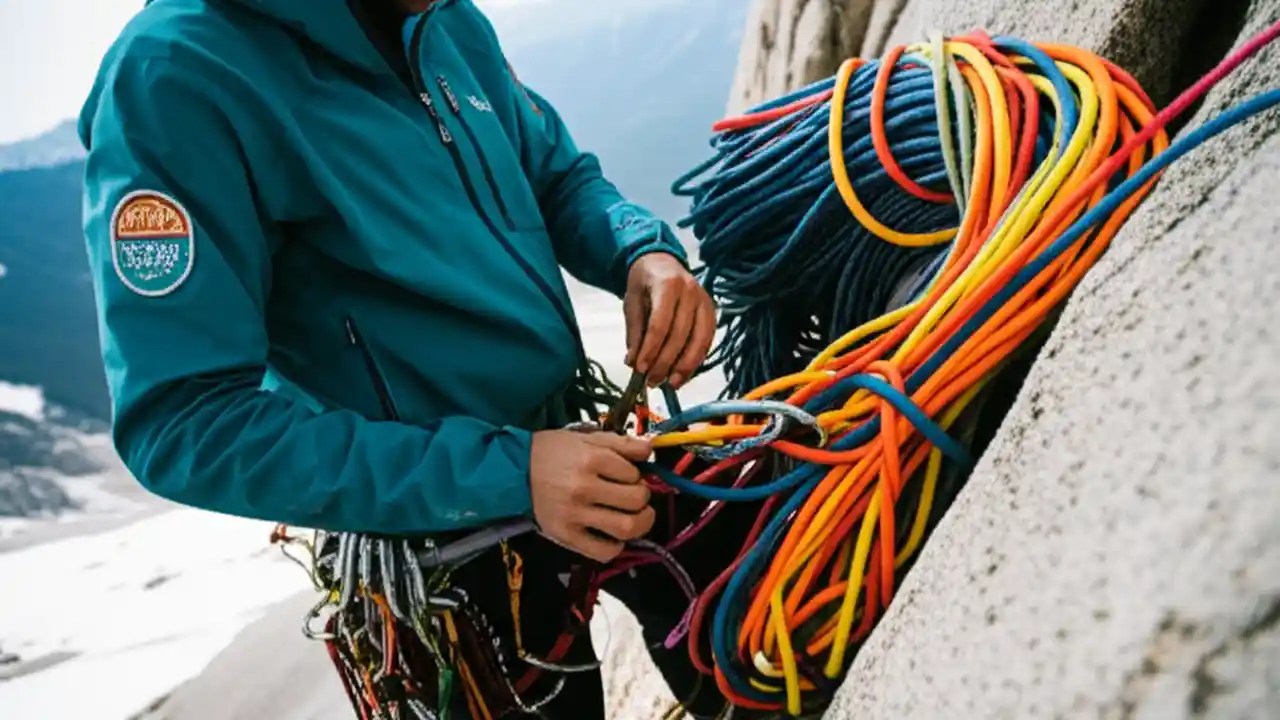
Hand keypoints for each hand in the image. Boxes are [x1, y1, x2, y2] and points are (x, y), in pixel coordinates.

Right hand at [529, 429, 655, 562]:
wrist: (514, 471)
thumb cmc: (554, 452)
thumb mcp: (587, 438)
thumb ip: (622, 443)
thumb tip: (651, 448)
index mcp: (592, 459)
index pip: (634, 473)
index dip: (637, 475)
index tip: (627, 476)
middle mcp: (584, 487)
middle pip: (636, 500)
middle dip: (643, 497)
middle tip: (634, 495)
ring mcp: (575, 514)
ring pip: (625, 527)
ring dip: (640, 523)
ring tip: (637, 517)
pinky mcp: (566, 536)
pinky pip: (603, 551)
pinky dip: (616, 547)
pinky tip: (614, 536)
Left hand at [623, 253, 715, 387]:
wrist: (663, 262)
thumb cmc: (645, 282)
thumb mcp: (632, 302)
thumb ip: (634, 332)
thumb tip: (633, 363)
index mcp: (667, 284)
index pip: (660, 323)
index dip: (651, 349)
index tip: (640, 369)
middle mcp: (691, 291)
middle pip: (680, 335)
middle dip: (665, 362)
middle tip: (651, 381)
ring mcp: (705, 302)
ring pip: (699, 341)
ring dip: (684, 367)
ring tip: (669, 384)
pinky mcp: (712, 313)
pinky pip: (707, 342)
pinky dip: (695, 361)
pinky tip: (683, 375)